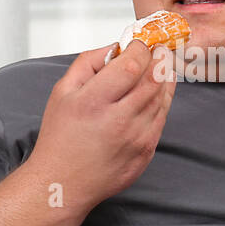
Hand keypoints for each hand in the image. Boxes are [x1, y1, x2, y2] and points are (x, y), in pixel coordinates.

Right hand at [25, 40, 176, 211]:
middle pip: (154, 78)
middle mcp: (118, 121)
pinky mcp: (146, 152)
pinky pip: (163, 118)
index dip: (142, 48)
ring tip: (159, 66)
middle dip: (159, 58)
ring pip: (162, 98)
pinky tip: (156, 91)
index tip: (141, 42)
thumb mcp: (62, 91)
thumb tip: (117, 46)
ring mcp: (136, 139)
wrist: (63, 183)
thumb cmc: (60, 137)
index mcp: (93, 102)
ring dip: (164, 77)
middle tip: (158, 48)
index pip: (132, 65)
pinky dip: (163, 100)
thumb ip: (89, 62)